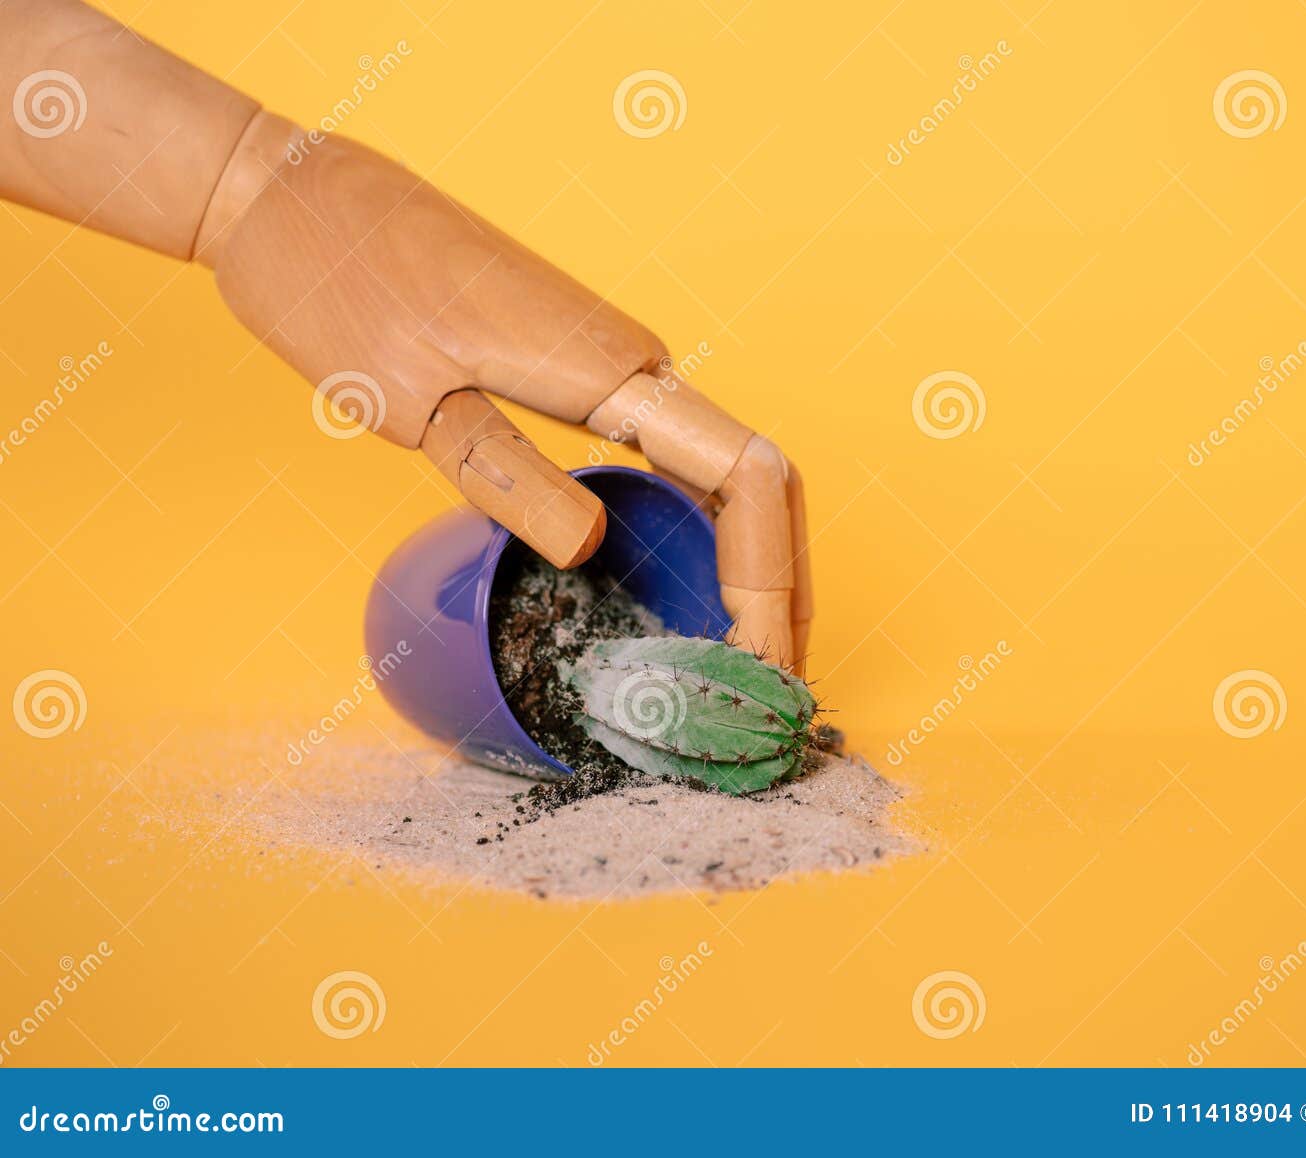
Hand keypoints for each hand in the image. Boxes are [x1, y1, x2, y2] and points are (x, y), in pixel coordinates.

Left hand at [197, 115, 810, 670]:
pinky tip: (684, 581)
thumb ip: (508, 474)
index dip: (772, 580)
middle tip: (767, 685)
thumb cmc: (340, 286)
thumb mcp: (413, 401)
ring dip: (748, 559)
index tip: (760, 669)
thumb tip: (591, 547)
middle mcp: (634, 361)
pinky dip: (700, 526)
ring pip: (724, 467)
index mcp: (610, 366)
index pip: (746, 478)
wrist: (295, 196)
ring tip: (740, 654)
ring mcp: (615, 362)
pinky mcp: (584, 368)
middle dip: (778, 583)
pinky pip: (675, 455)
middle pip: (757, 478)